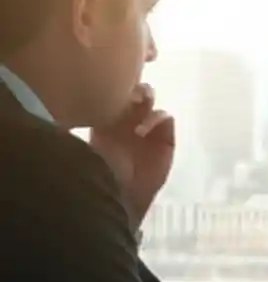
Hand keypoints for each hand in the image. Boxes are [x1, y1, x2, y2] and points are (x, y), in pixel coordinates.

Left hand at [89, 83, 174, 228]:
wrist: (123, 195)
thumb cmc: (103, 170)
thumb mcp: (93, 142)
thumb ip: (95, 120)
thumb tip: (87, 99)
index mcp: (108, 119)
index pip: (115, 95)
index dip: (114, 88)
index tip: (109, 86)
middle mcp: (130, 121)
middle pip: (135, 94)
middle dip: (133, 88)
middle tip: (128, 92)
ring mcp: (150, 129)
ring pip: (152, 103)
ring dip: (147, 98)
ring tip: (140, 102)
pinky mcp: (166, 139)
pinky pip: (166, 118)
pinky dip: (157, 118)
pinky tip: (144, 129)